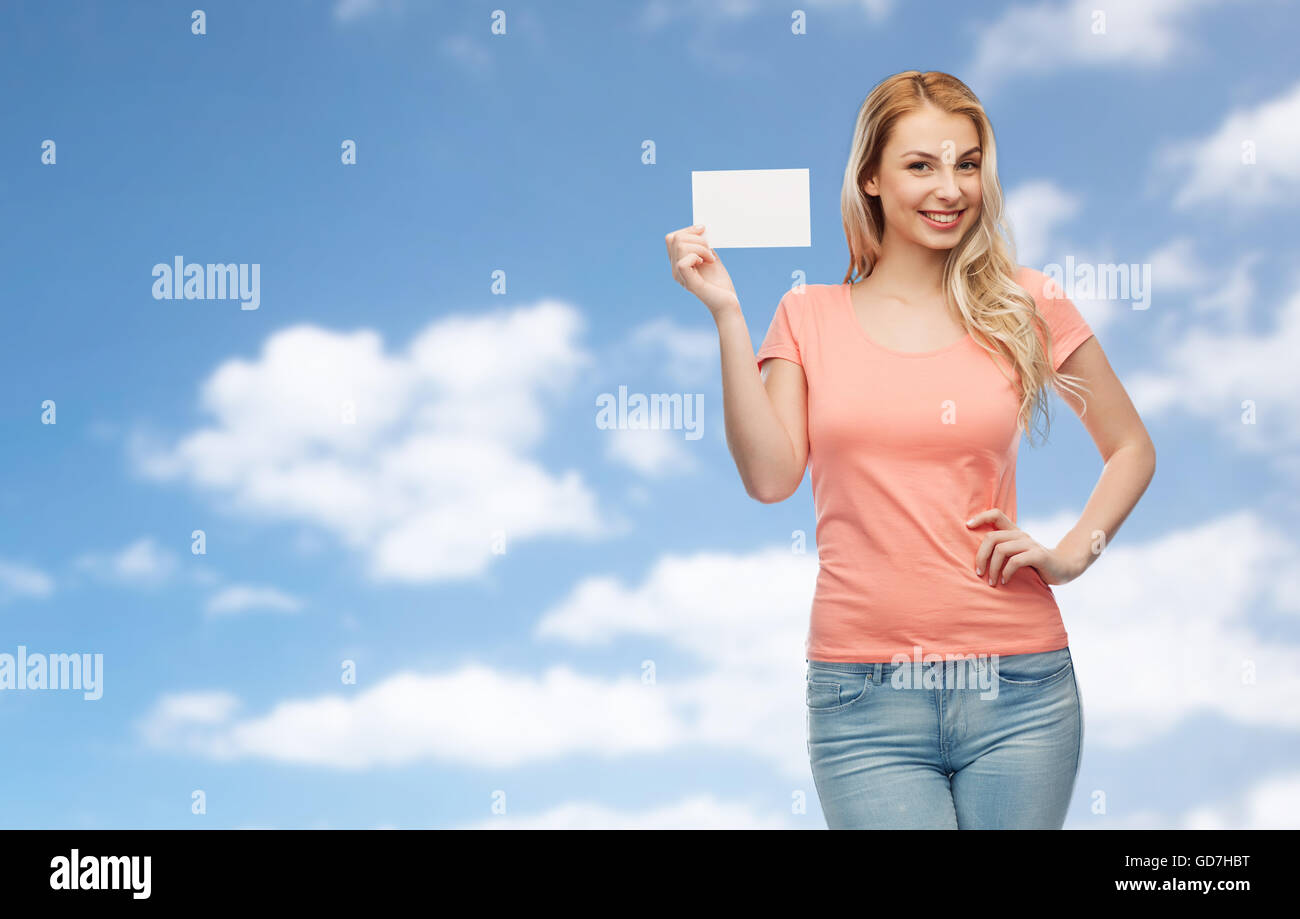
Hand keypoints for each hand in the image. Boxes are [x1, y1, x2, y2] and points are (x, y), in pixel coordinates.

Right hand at [665, 224, 738, 317]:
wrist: (728, 303)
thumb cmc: (720, 284)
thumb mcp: (710, 258)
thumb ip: (701, 246)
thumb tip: (699, 229)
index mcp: (678, 263)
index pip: (671, 239)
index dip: (687, 230)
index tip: (703, 231)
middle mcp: (675, 270)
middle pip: (674, 239)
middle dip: (695, 237)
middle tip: (710, 249)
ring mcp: (680, 277)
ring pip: (680, 246)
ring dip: (700, 247)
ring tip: (711, 257)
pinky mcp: (689, 283)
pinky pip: (683, 262)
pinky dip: (698, 256)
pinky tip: (708, 262)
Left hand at [965, 508, 1080, 587]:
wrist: (1064, 568)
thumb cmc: (1035, 563)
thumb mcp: (1017, 554)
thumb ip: (1002, 550)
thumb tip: (974, 556)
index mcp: (1014, 532)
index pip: (996, 514)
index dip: (981, 517)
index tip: (967, 526)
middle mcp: (1021, 535)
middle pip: (991, 537)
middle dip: (980, 556)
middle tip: (979, 572)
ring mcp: (1030, 544)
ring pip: (1001, 550)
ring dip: (992, 568)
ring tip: (991, 581)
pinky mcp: (1038, 556)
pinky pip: (1015, 561)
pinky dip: (1006, 572)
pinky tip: (1004, 581)